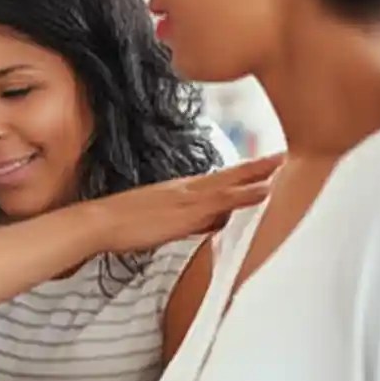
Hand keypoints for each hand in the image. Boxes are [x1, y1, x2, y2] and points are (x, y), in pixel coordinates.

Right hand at [86, 153, 283, 252]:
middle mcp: (185, 190)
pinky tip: (265, 189)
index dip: (237, 173)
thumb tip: (203, 224)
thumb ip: (181, 220)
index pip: (215, 179)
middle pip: (226, 176)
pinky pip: (224, 200)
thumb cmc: (120, 224)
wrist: (100, 222)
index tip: (257, 165)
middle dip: (254, 167)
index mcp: (177, 191)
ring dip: (255, 175)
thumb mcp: (156, 220)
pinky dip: (245, 193)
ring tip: (280, 164)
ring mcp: (187, 198)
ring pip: (229, 184)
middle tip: (279, 155)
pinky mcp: (187, 210)